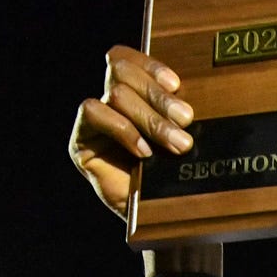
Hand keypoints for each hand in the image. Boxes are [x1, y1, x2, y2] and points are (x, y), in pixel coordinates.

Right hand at [68, 46, 196, 221]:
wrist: (163, 217)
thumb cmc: (177, 174)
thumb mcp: (182, 136)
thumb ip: (179, 112)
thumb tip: (194, 94)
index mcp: (133, 90)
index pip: (127, 58)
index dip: (149, 65)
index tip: (177, 84)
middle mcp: (110, 99)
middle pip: (123, 72)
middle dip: (158, 96)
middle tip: (186, 119)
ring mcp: (95, 119)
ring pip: (116, 94)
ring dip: (150, 118)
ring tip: (177, 144)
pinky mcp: (82, 139)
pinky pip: (95, 113)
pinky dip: (123, 129)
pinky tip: (144, 151)